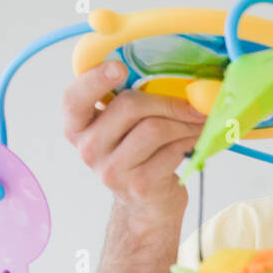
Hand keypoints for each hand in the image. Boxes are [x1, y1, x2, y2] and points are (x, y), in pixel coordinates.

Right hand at [62, 62, 206, 226]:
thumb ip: (125, 102)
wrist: (146, 206)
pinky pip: (171, 150)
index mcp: (77, 128)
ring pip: (154, 128)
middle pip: (129, 106)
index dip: (96, 79)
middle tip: (192, 103)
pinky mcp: (140, 185)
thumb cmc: (136, 157)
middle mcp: (89, 150)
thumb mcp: (120, 128)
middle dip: (167, 100)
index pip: (74, 99)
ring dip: (184, 121)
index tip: (120, 67)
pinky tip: (195, 138)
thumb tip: (173, 79)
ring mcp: (112, 170)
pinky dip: (189, 140)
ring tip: (198, 121)